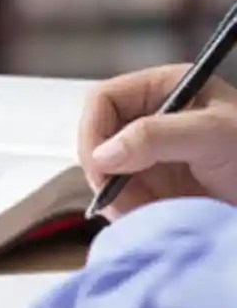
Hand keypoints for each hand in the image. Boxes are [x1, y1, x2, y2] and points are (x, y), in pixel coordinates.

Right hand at [79, 64, 236, 218]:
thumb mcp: (214, 136)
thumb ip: (156, 136)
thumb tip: (102, 155)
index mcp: (163, 89)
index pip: (103, 99)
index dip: (94, 131)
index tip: (101, 168)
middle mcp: (151, 118)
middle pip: (97, 137)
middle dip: (103, 170)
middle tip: (118, 199)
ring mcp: (151, 155)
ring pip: (104, 171)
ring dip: (114, 195)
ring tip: (141, 213)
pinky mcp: (154, 187)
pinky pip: (119, 196)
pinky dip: (124, 210)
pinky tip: (146, 218)